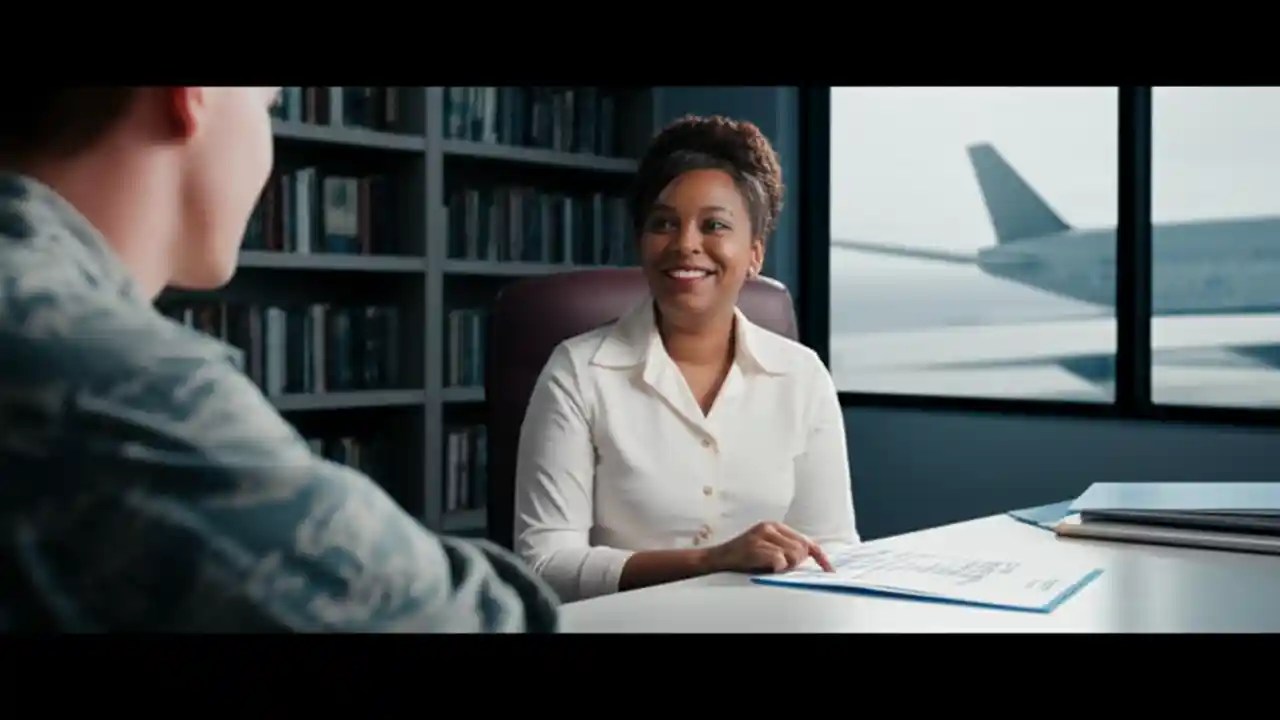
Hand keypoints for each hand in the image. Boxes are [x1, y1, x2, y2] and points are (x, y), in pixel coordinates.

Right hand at [702, 521, 834, 574]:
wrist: (717, 559)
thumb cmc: (744, 558)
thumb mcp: (767, 548)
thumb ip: (786, 549)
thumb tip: (808, 559)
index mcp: (775, 527)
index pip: (806, 541)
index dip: (820, 557)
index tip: (830, 570)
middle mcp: (770, 527)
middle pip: (802, 549)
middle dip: (797, 563)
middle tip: (780, 567)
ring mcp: (762, 535)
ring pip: (792, 555)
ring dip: (785, 566)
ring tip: (770, 566)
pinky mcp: (755, 546)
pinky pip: (779, 561)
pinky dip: (775, 568)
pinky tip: (764, 567)